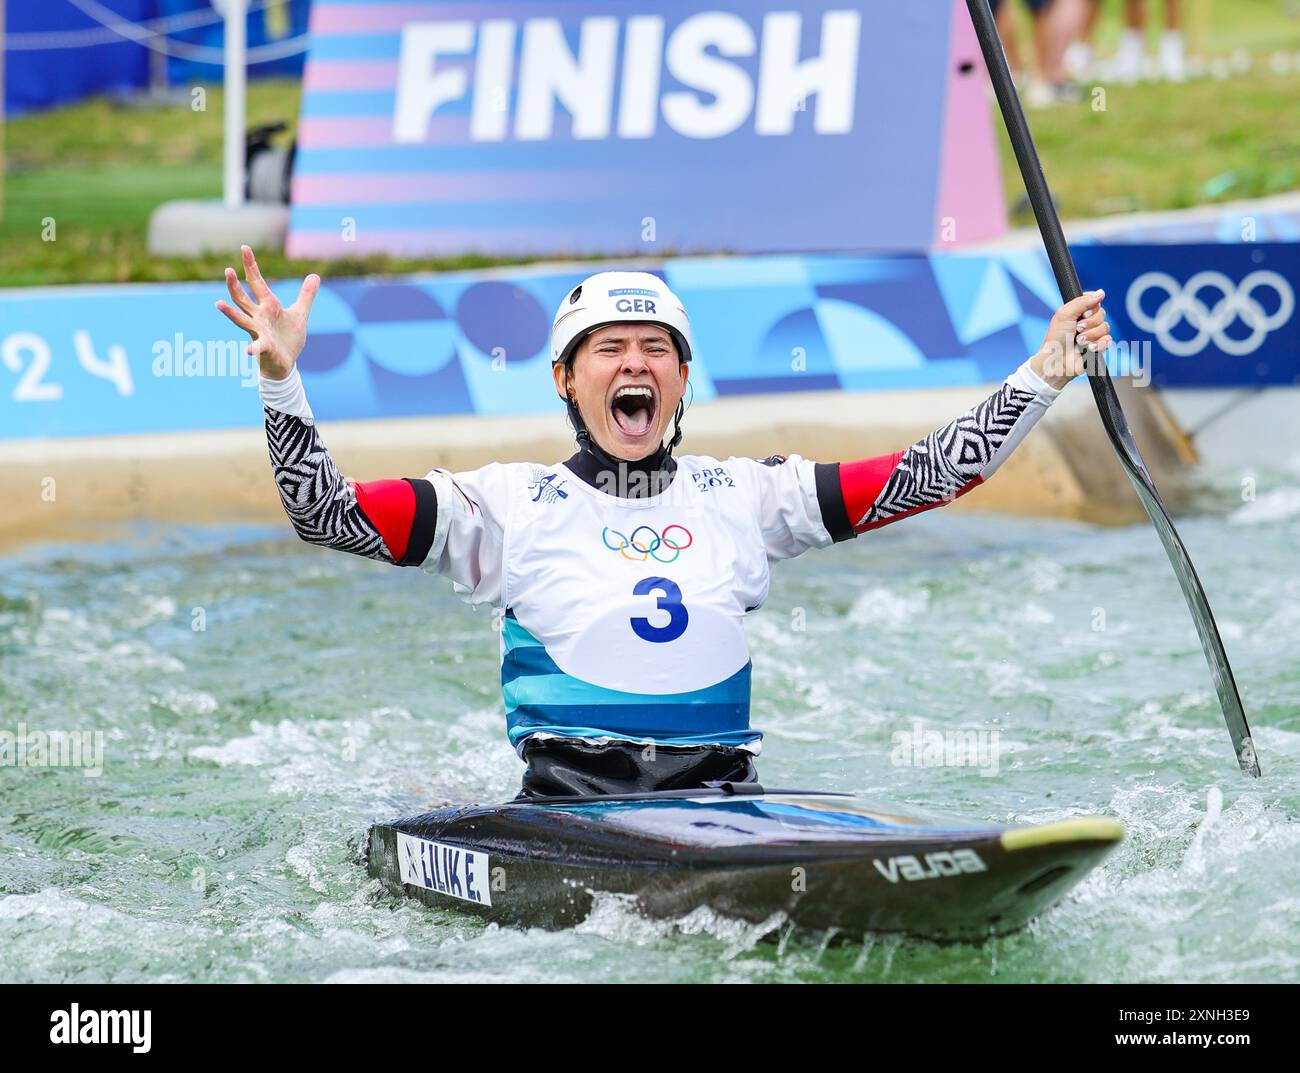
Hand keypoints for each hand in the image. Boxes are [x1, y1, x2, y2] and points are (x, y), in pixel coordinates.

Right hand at [215, 245, 319, 381]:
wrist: (286, 364)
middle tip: (228, 270)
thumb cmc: (288, 338)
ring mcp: (259, 332)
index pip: (256, 282)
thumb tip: (315, 276)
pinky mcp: (265, 347)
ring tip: (218, 304)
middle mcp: (258, 317)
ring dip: (230, 312)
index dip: (251, 266)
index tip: (244, 247)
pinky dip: (254, 348)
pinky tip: (248, 351)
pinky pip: (257, 347)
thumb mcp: (300, 314)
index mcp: (268, 306)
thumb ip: (306, 295)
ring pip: (241, 319)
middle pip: (242, 298)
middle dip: (234, 285)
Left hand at [1029, 289, 1112, 389]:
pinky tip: (1088, 349)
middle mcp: (1086, 322)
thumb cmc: (1056, 339)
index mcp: (1077, 312)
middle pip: (1102, 314)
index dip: (1091, 307)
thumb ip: (1082, 301)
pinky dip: (1098, 345)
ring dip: (1091, 335)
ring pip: (1106, 328)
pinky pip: (1108, 341)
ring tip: (1079, 342)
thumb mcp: (1064, 314)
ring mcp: (1093, 334)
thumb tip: (1101, 292)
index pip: (1095, 301)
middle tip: (1077, 330)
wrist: (1057, 361)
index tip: (1083, 313)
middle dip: (1089, 323)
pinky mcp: (1098, 346)